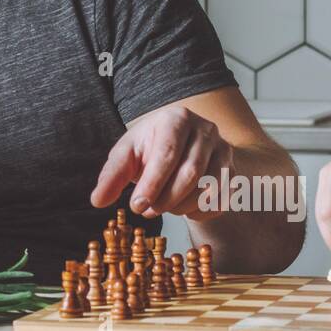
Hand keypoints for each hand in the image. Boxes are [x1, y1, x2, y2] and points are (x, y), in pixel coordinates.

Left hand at [91, 105, 235, 221]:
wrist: (180, 143)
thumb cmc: (150, 147)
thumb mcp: (127, 154)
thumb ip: (112, 175)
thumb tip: (98, 200)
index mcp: (176, 118)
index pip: (167, 153)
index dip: (152, 183)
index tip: (136, 206)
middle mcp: (206, 129)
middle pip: (190, 173)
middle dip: (165, 199)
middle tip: (147, 211)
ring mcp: (224, 149)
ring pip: (209, 189)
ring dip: (182, 207)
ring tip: (163, 206)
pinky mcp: (233, 170)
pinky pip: (222, 200)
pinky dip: (200, 212)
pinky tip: (184, 209)